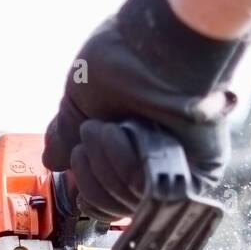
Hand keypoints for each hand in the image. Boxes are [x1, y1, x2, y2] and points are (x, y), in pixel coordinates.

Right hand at [43, 0, 246, 220]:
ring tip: (111, 129)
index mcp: (123, 146)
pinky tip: (130, 137)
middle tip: (95, 134)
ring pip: (130, 204)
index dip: (84, 186)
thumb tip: (52, 161)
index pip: (100, 198)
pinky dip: (131, 170)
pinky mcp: (198, 171)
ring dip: (109, 165)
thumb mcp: (80, 99)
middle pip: (111, 207)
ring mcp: (172, 167)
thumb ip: (67, 134)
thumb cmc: (123, 56)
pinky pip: (155, 196)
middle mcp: (149, 160)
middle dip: (92, 173)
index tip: (78, 158)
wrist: (157, 43)